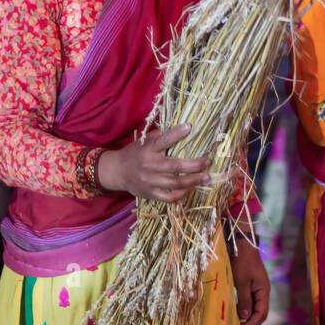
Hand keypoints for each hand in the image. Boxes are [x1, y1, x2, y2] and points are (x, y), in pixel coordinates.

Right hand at [96, 124, 210, 201]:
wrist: (117, 172)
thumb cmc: (135, 153)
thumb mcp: (143, 141)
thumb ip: (159, 136)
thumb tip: (179, 129)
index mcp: (148, 149)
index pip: (163, 140)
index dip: (176, 134)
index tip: (189, 127)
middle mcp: (149, 165)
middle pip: (175, 166)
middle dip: (194, 165)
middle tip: (208, 161)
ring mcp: (150, 181)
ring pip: (175, 183)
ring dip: (193, 180)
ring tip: (206, 177)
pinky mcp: (150, 194)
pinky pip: (169, 197)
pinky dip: (182, 194)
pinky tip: (191, 189)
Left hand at [229, 236, 269, 324]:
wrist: (243, 245)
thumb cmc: (242, 261)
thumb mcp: (242, 281)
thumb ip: (244, 299)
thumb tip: (245, 316)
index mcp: (263, 291)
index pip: (261, 313)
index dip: (252, 323)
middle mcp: (263, 291)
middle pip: (260, 312)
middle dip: (251, 322)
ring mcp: (258, 287)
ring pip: (255, 307)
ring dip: (247, 315)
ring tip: (236, 322)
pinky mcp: (252, 284)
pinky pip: (250, 300)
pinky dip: (245, 307)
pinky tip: (236, 310)